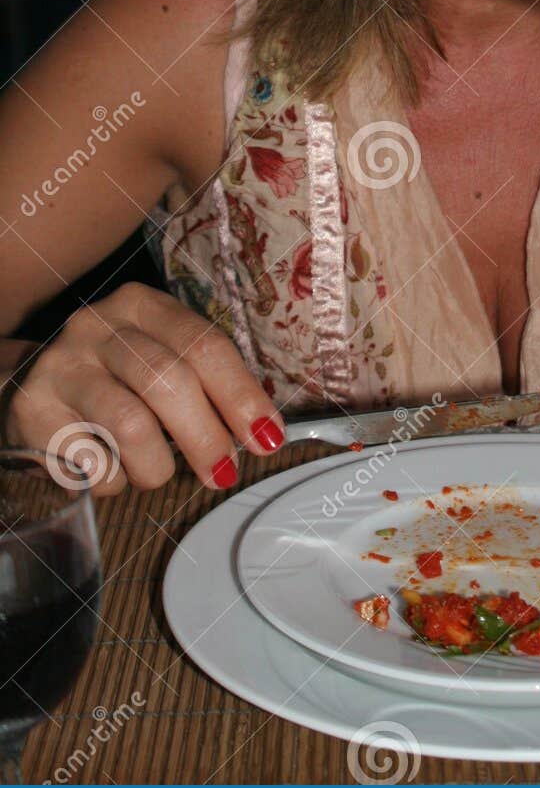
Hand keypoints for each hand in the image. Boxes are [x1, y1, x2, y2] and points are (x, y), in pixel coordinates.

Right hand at [2, 283, 284, 493]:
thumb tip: (262, 431)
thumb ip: (204, 381)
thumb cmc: (113, 376)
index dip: (241, 395)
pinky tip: (112, 471)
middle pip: (169, 381)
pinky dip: (114, 481)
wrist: (25, 382)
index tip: (266, 438)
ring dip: (157, 466)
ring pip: (130, 424)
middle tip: (223, 472)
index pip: (205, 345)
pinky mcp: (34, 412)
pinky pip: (91, 461)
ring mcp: (62, 366)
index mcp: (141, 306)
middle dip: (206, 436)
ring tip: (157, 475)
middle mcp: (98, 326)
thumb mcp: (156, 355)